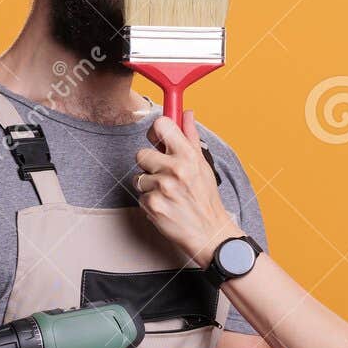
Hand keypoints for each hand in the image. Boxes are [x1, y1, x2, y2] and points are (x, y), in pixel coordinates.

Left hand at [134, 110, 242, 266]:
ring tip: (167, 194)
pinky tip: (165, 206)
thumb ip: (191, 137)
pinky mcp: (152, 204)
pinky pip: (140, 196)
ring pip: (138, 177)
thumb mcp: (203, 165)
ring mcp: (163, 187)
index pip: (161, 125)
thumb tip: (187, 113)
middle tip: (164, 176)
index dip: (155, 132)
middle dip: (149, 165)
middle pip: (141, 153)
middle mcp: (175, 169)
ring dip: (149, 186)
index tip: (158, 140)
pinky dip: (150, 202)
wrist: (209, 234)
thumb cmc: (206, 199)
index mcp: (188, 155)